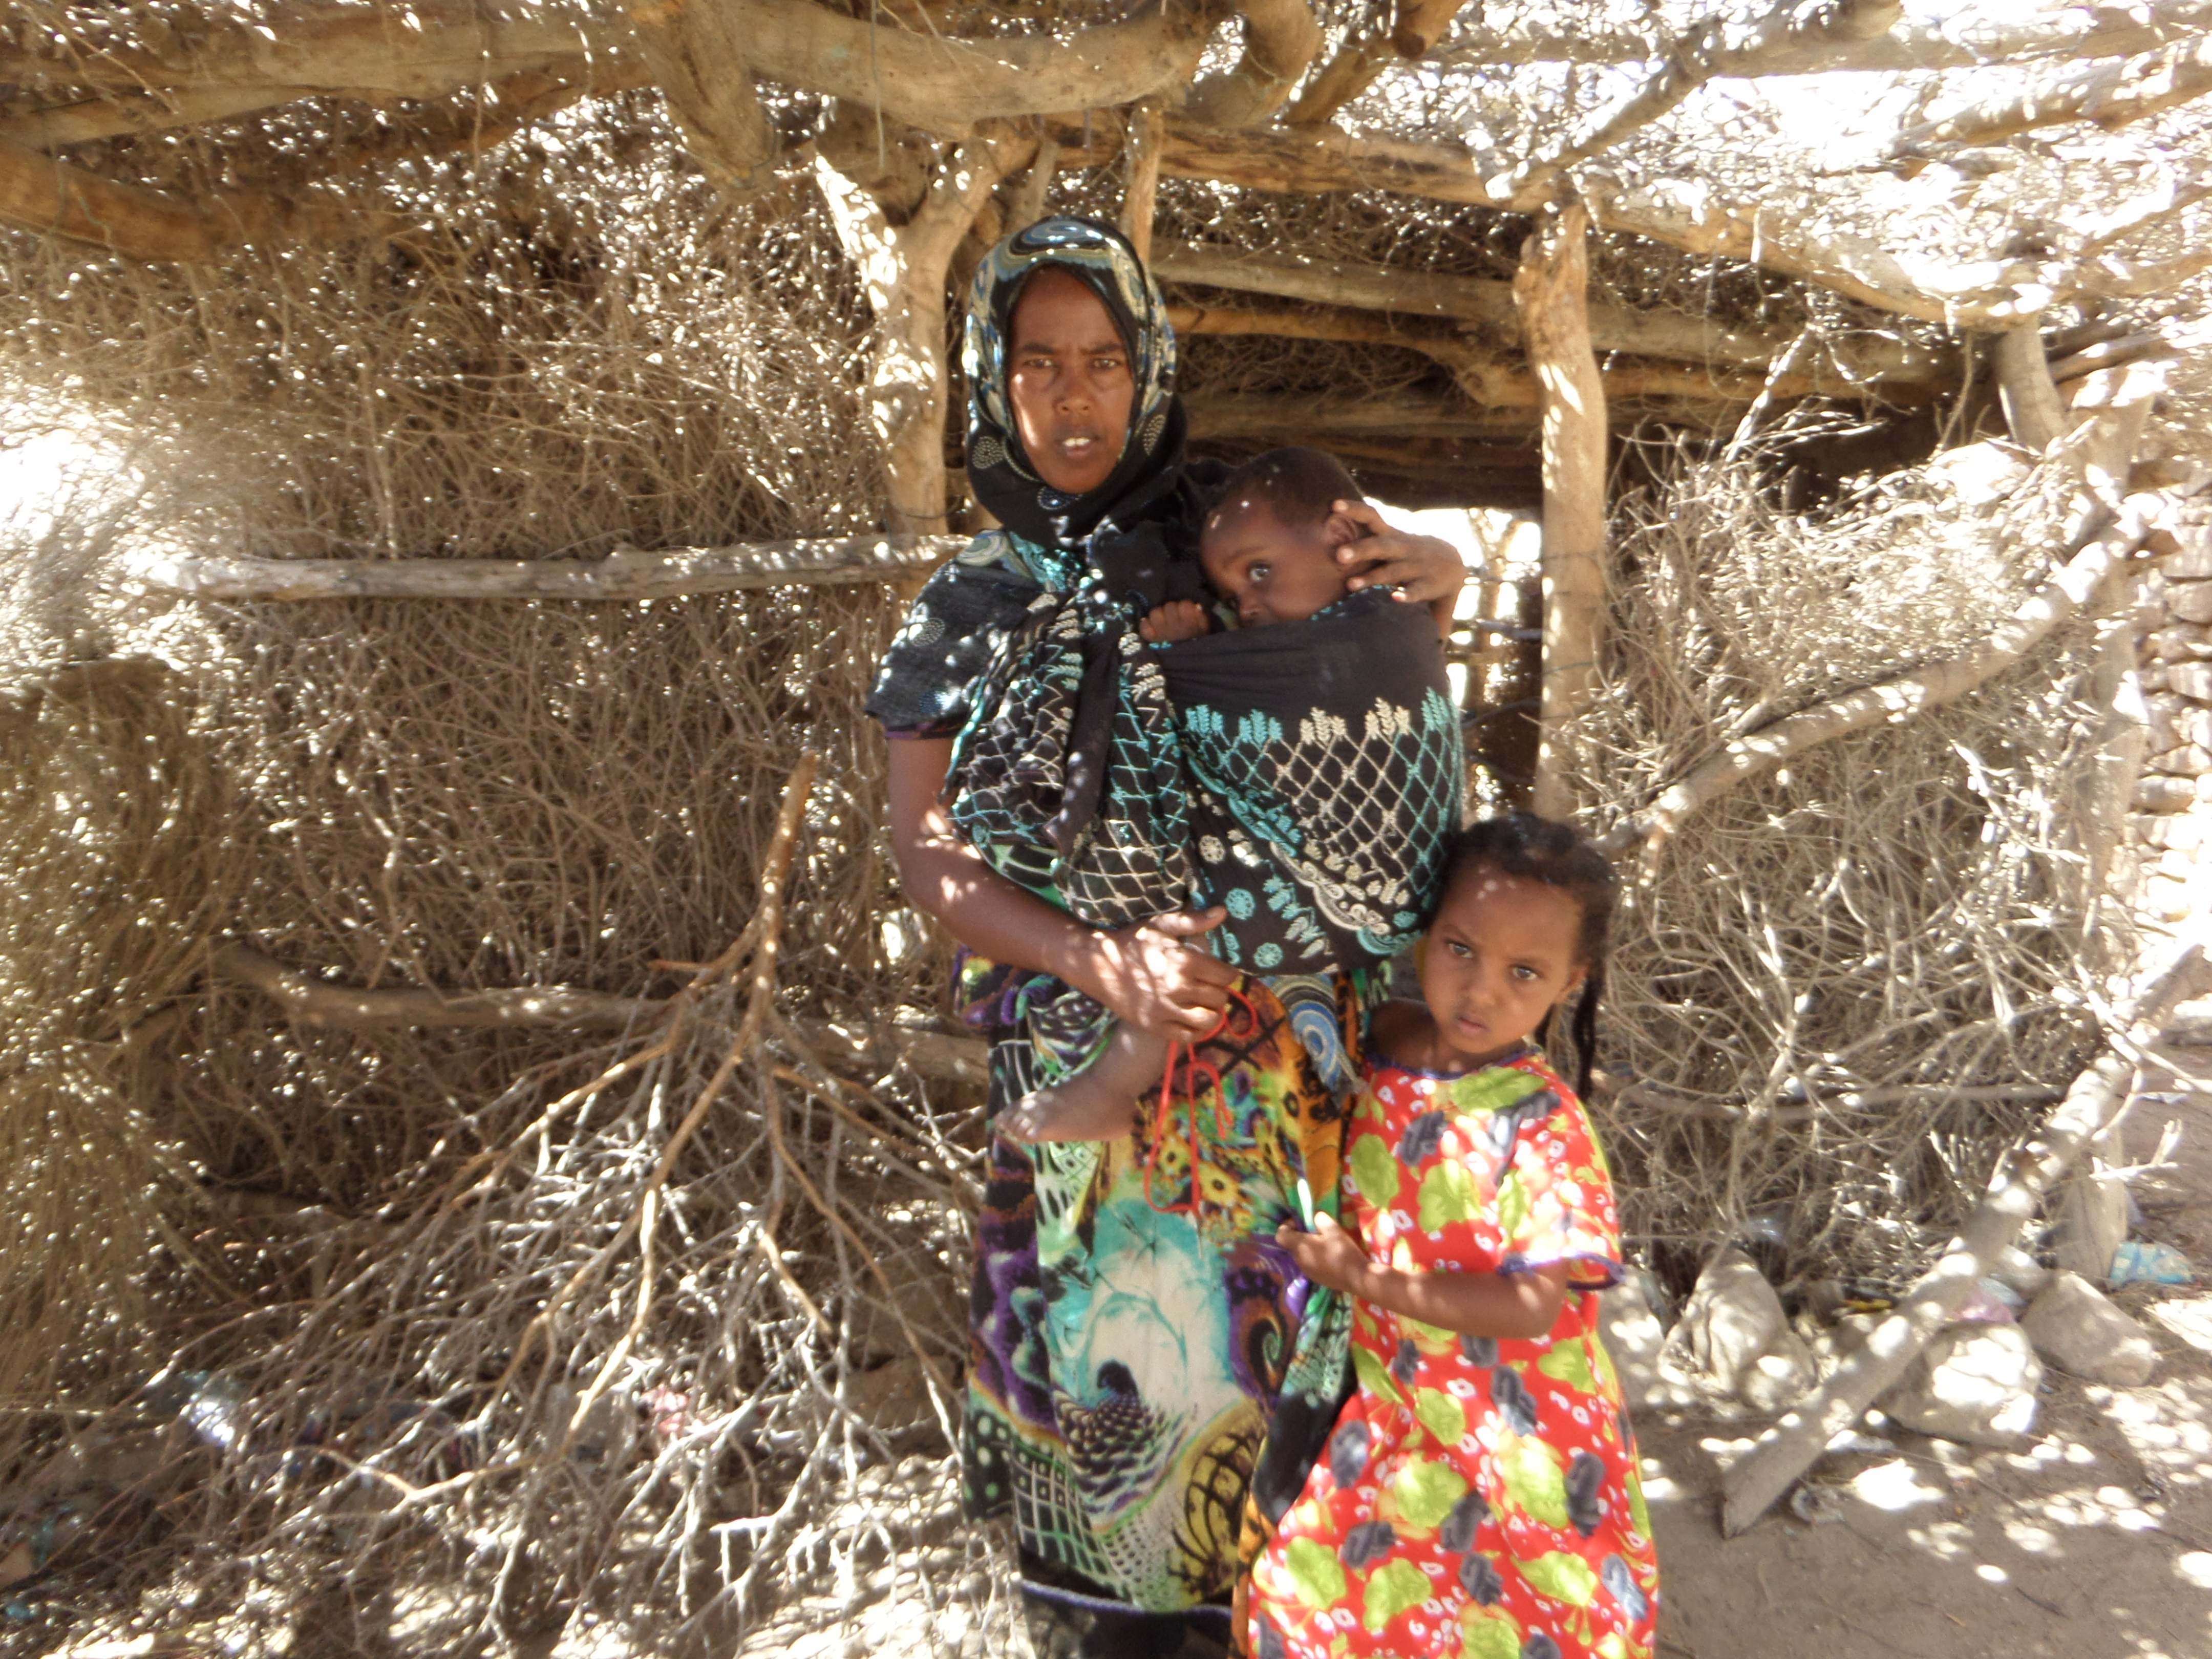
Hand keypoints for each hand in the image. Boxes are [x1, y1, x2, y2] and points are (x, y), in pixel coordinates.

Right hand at [1073, 908, 1237, 1039]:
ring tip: (1206, 1004)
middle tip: (1210, 986)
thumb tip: (1223, 912)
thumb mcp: (1161, 925)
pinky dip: (1197, 1030)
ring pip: (1209, 1020)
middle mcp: (1177, 987)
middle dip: (1219, 991)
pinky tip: (1194, 1018)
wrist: (1099, 965)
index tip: (1221, 971)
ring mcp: (1165, 1009)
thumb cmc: (1133, 941)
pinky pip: (1189, 1035)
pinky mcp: (1155, 1026)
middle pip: (1220, 997)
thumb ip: (1193, 921)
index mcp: (1184, 961)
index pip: (1226, 975)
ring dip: (1213, 1013)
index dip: (1227, 973)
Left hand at [1139, 600, 1209, 643]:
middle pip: (1169, 606)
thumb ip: (1201, 618)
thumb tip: (1196, 607)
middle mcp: (1175, 626)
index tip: (1186, 612)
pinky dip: (1146, 625)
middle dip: (1172, 610)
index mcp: (1190, 623)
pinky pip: (1144, 627)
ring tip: (1163, 623)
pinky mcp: (1151, 639)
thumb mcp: (1204, 631)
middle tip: (1174, 618)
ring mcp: (1161, 632)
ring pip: (1155, 613)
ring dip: (1159, 616)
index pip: (1185, 605)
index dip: (1185, 607)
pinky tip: (1150, 626)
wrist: (1186, 665)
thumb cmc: (1195, 644)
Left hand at [1277, 1212, 1368, 1295]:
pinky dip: (1313, 1257)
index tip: (1301, 1222)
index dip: (1287, 1225)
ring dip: (1307, 1247)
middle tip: (1316, 1231)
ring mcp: (1305, 1271)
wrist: (1357, 1278)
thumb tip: (1314, 1217)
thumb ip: (1320, 1219)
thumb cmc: (1343, 1251)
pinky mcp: (1314, 1278)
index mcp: (1300, 1246)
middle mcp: (1298, 1260)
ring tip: (1324, 1244)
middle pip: (1290, 1244)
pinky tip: (1328, 1256)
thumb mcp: (1334, 1229)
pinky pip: (1308, 1263)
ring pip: (1300, 1254)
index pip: (1280, 1235)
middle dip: (1299, 1235)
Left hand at [1333, 500, 1466, 610]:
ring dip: (1372, 577)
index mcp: (1391, 536)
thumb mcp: (1390, 541)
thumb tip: (1327, 531)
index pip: (1372, 516)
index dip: (1354, 509)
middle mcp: (1403, 548)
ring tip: (1350, 585)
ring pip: (1392, 571)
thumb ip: (1365, 536)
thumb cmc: (1408, 554)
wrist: (1453, 566)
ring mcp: (1416, 566)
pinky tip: (1396, 599)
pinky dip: (1407, 595)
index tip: (1334, 504)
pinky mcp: (1428, 585)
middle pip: (1380, 546)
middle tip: (1338, 555)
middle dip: (1360, 549)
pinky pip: (1417, 590)